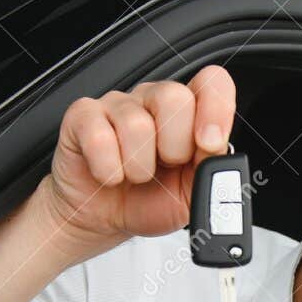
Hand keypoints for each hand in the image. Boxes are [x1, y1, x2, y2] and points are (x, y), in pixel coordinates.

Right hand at [37, 65, 235, 253]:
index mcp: (189, 114)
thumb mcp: (193, 193)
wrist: (105, 219)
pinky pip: (99, 137)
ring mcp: (117, 105)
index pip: (212, 82)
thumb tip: (217, 149)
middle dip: (174, 148)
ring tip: (135, 177)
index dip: (216, 108)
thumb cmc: (149, 201)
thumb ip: (212, 169)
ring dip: (139, 168)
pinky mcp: (83, 117)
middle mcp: (154, 101)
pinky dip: (108, 170)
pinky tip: (110, 176)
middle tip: (165, 167)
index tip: (208, 144)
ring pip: (137, 123)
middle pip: (174, 97)